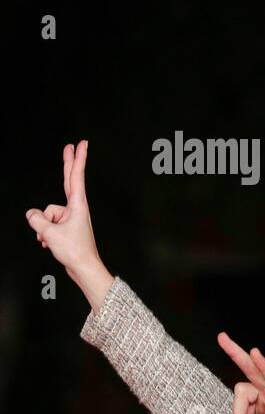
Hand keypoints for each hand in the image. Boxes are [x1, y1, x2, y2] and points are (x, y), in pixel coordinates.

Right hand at [25, 140, 113, 308]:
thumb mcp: (49, 232)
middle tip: (70, 144)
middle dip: (68, 163)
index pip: (76, 176)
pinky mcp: (66, 228)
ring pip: (48, 214)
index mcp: (78, 206)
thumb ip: (36, 219)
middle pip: (68, 181)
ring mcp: (71, 218)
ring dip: (45, 227)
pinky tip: (50, 244)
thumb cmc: (74, 251)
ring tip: (54, 240)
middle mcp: (76, 209)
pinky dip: (46, 234)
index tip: (81, 144)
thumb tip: (32, 214)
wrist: (83, 268)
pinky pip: (48, 225)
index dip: (76, 159)